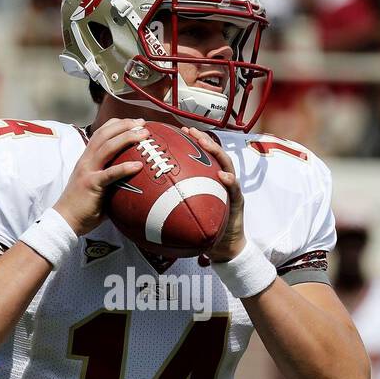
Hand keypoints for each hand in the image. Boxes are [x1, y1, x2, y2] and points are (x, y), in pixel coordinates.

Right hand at [53, 118, 147, 234]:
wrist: (65, 220)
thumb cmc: (84, 207)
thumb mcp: (98, 186)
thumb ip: (112, 179)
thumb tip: (134, 180)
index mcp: (87, 159)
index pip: (101, 133)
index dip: (117, 124)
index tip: (134, 122)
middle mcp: (86, 161)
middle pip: (105, 134)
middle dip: (125, 125)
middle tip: (142, 123)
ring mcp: (88, 171)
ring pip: (107, 147)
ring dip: (127, 138)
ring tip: (144, 135)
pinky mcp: (91, 184)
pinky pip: (110, 173)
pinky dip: (124, 168)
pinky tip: (138, 166)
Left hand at [181, 126, 243, 262]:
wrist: (224, 247)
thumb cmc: (204, 230)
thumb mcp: (184, 214)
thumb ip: (170, 205)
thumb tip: (141, 203)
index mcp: (209, 181)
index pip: (201, 158)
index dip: (192, 144)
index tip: (179, 132)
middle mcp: (221, 181)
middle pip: (214, 154)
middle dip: (203, 140)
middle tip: (191, 131)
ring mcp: (231, 189)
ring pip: (227, 165)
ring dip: (216, 152)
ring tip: (205, 144)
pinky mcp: (238, 201)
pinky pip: (235, 190)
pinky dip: (230, 181)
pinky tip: (222, 176)